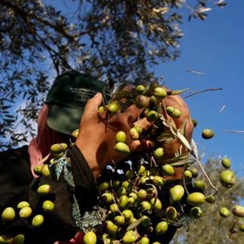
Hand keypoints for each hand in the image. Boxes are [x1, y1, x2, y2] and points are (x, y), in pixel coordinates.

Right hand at [75, 90, 193, 178]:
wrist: (89, 157)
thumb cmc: (86, 136)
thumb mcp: (87, 117)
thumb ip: (93, 103)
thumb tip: (99, 94)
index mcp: (116, 115)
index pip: (124, 100)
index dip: (129, 92)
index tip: (133, 87)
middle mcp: (125, 124)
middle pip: (138, 111)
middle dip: (145, 103)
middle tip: (151, 97)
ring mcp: (129, 136)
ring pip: (144, 125)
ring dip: (150, 119)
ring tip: (156, 114)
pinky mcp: (130, 147)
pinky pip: (142, 145)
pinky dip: (148, 143)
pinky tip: (154, 141)